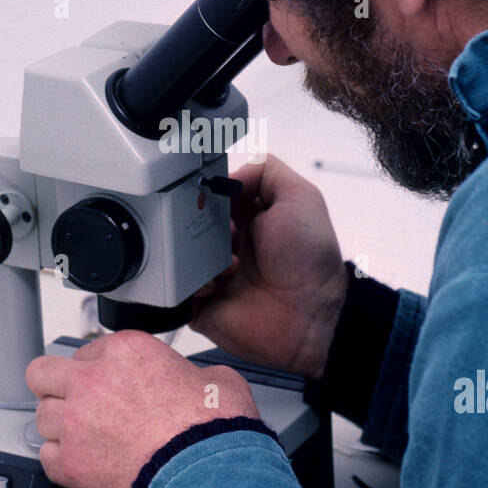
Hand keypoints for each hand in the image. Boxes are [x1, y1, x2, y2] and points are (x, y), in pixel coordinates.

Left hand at [26, 330, 258, 487]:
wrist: (206, 476)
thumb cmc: (212, 431)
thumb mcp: (215, 379)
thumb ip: (190, 373)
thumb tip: (194, 381)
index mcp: (125, 352)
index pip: (88, 351)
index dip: (99, 370)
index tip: (108, 385)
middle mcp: (91, 381)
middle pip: (43, 373)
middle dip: (55, 386)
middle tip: (75, 401)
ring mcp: (75, 422)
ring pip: (42, 416)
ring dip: (61, 426)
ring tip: (86, 439)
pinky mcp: (69, 463)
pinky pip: (47, 457)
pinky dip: (63, 462)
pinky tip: (85, 465)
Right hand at [190, 155, 347, 379]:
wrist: (311, 317)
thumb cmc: (311, 261)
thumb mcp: (300, 197)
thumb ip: (266, 170)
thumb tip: (227, 175)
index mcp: (245, 216)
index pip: (208, 194)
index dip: (204, 191)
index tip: (206, 194)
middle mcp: (226, 243)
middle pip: (186, 221)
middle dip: (194, 222)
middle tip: (217, 231)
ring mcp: (211, 273)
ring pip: (177, 253)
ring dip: (193, 254)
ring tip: (224, 263)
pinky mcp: (201, 304)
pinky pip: (176, 289)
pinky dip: (189, 283)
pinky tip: (215, 284)